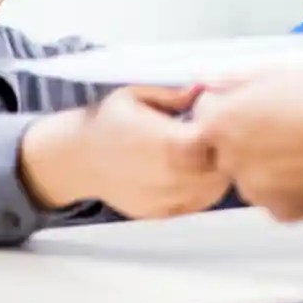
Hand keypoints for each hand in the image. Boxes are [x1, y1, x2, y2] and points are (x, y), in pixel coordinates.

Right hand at [19, 86, 230, 217]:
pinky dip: (202, 190)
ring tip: (203, 154)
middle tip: (215, 137)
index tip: (216, 119)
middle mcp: (171, 175)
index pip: (219, 141)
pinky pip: (196, 204)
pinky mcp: (161, 213)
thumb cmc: (108, 121)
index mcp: (170, 142)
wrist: (76, 158)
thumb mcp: (137, 95)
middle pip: (223, 168)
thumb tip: (204, 88)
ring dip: (217, 173)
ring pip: (214, 190)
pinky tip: (191, 172)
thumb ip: (174, 94)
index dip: (224, 130)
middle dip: (225, 153)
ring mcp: (167, 198)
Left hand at [193, 70, 302, 221]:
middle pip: (222, 150)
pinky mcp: (283, 210)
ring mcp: (256, 188)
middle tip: (276, 128)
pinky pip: (277, 198)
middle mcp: (231, 159)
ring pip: (251, 177)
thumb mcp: (276, 73)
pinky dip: (290, 187)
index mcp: (223, 121)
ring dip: (267, 166)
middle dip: (242, 141)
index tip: (243, 105)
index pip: (202, 115)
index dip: (224, 107)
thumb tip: (210, 82)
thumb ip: (234, 81)